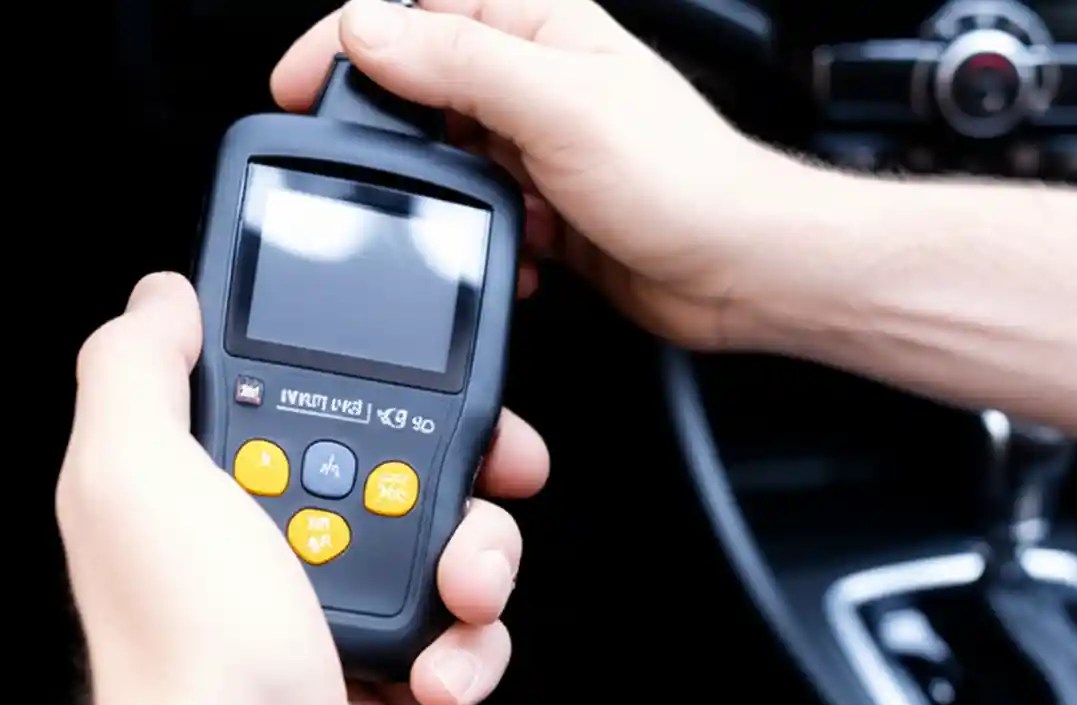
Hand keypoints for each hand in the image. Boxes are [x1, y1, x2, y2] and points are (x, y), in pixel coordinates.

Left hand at [55, 272, 548, 704]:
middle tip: (496, 475)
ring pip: (463, 537)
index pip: (327, 392)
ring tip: (459, 593)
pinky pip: (474, 625)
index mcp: (226, 481)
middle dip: (472, 468)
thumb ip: (136, 371)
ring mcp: (349, 599)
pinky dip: (474, 646)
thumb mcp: (133, 481)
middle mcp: (290, 534)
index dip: (390, 372)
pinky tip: (436, 667)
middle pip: (418, 457)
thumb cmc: (186, 649)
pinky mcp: (397, 660)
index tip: (437, 370)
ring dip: (485, 562)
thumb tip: (164, 298)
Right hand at [271, 0, 795, 350]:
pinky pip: (483, 210)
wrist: (739, 270)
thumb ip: (459, 64)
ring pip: (449, 155)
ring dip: (445, 193)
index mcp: (542, 26)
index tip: (301, 80)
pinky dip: (483, 233)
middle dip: (392, 128)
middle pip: (424, 82)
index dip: (351, 36)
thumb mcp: (559, 106)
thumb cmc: (684, 181)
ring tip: (464, 216)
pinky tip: (511, 250)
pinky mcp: (549, 204)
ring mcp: (542, 144)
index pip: (419, 7)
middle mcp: (538, 78)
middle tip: (358, 167)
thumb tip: (366, 28)